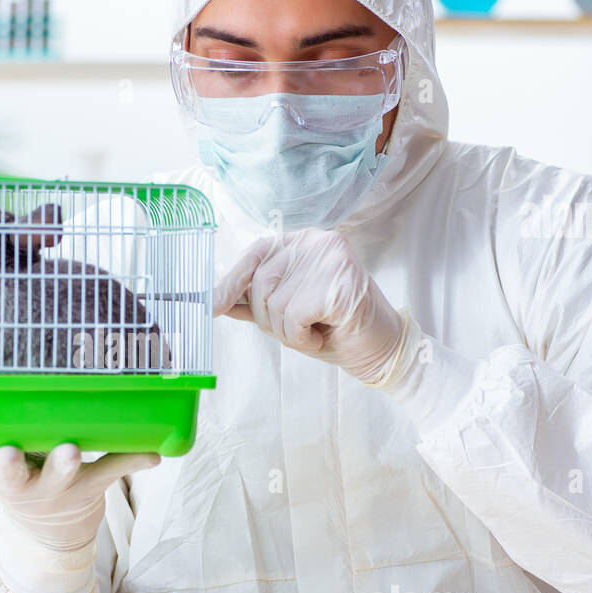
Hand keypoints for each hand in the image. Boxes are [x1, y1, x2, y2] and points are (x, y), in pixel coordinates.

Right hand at [0, 444, 159, 551]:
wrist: (50, 536)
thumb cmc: (14, 478)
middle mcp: (26, 485)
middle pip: (14, 477)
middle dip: (11, 466)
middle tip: (7, 453)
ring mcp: (61, 487)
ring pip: (64, 473)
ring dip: (65, 462)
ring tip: (70, 449)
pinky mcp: (93, 485)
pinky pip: (114, 468)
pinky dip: (135, 459)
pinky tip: (156, 452)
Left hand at [212, 228, 406, 383]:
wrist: (379, 351)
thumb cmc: (334, 329)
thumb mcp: (285, 313)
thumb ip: (253, 301)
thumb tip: (214, 300)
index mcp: (303, 241)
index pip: (256, 253)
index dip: (231, 281)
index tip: (212, 305)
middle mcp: (317, 241)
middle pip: (260, 284)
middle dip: (269, 319)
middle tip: (299, 328)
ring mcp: (330, 259)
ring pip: (274, 304)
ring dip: (287, 332)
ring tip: (316, 329)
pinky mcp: (338, 284)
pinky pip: (293, 318)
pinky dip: (301, 337)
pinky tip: (323, 333)